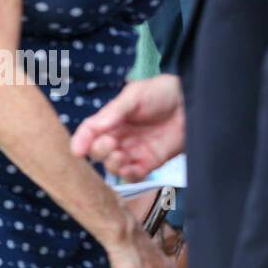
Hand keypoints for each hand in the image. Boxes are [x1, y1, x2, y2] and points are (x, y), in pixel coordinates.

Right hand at [70, 74, 184, 180]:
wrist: (190, 102)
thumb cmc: (161, 92)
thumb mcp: (134, 96)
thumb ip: (114, 112)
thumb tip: (93, 128)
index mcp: (111, 119)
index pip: (90, 131)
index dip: (81, 141)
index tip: (77, 151)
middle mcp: (120, 136)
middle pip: (99, 151)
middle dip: (99, 150)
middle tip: (110, 143)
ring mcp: (135, 150)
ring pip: (114, 166)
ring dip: (112, 164)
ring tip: (120, 155)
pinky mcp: (151, 162)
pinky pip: (134, 175)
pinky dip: (128, 175)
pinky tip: (129, 168)